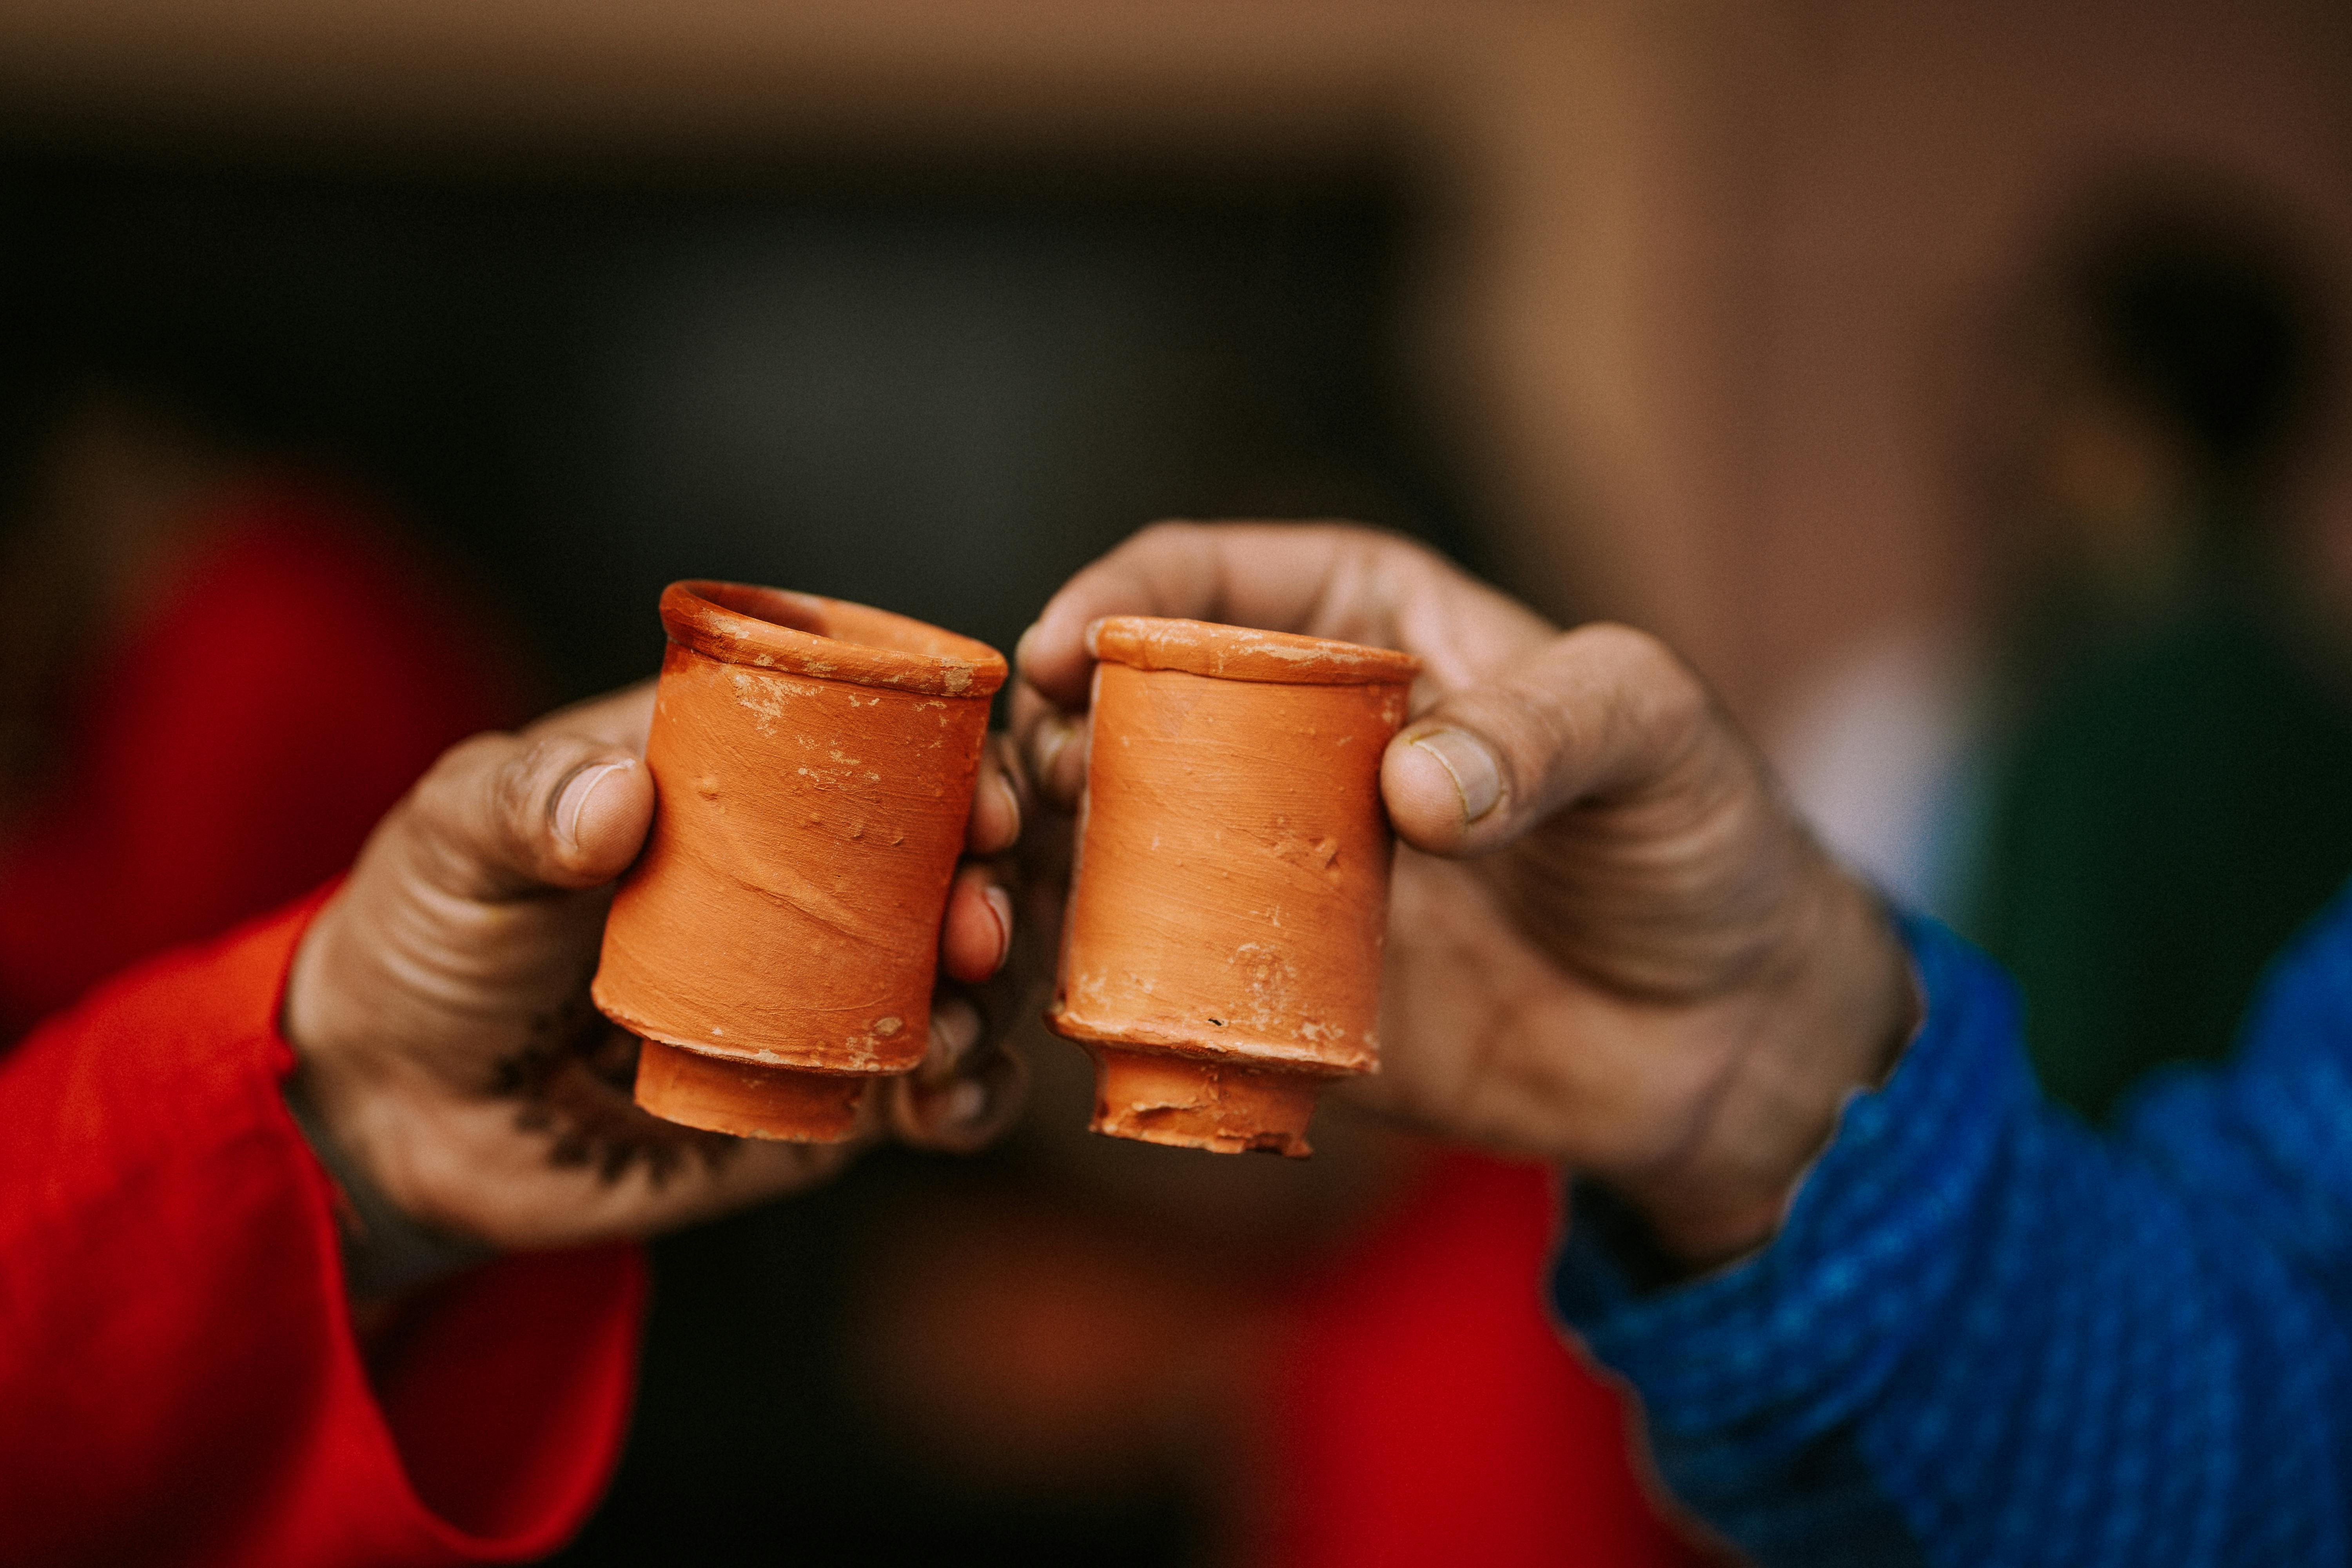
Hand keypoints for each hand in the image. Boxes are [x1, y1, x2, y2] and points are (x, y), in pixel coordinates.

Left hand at [282, 683, 1027, 1253]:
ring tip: (945, 1035)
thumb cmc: (428, 929)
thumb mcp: (454, 837)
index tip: (988, 803)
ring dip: (989, 999)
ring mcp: (831, 981)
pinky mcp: (829, 1091)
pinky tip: (939, 1108)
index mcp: (748, 770)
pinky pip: (934, 1092)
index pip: (888, 737)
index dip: (964, 758)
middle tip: (976, 932)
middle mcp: (812, 871)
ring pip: (968, 974)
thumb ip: (524, 803)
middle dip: (999, 890)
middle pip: (956, 858)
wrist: (392, 1106)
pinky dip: (966, 1098)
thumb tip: (615, 802)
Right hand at [1016, 522, 1913, 1265]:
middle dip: (1046, 741)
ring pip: (1102, 847)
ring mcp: (1265, 868)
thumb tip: (1414, 793)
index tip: (1058, 653)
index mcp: (1359, 624)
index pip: (1200, 580)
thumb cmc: (1695, 835)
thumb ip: (1547, 729)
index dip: (1113, 599)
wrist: (1724, 1030)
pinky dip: (1089, 992)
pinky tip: (1055, 1006)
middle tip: (1039, 791)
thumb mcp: (1655, 734)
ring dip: (1035, 869)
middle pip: (1118, 713)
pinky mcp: (1267, 989)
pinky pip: (1149, 982)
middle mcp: (1287, 740)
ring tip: (1007, 901)